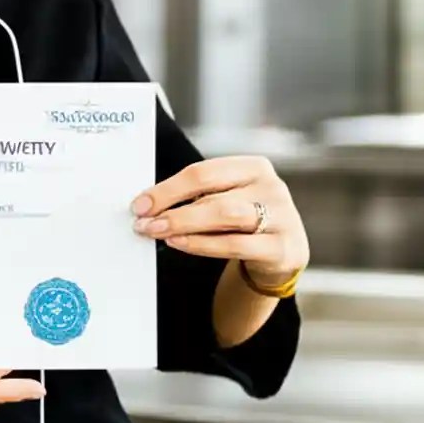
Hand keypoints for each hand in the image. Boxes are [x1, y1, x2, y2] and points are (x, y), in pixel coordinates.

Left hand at [131, 156, 308, 283]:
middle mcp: (271, 186)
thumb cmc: (244, 223)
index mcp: (253, 167)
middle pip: (212, 192)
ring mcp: (281, 216)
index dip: (167, 188)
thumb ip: (196, 197)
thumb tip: (147, 205)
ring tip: (158, 232)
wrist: (282, 255)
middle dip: (171, 207)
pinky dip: (204, 244)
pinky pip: (237, 244)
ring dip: (184, 224)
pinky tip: (181, 244)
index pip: (203, 172)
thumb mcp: (226, 201)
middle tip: (143, 222)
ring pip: (225, 215)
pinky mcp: (283, 247)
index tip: (140, 204)